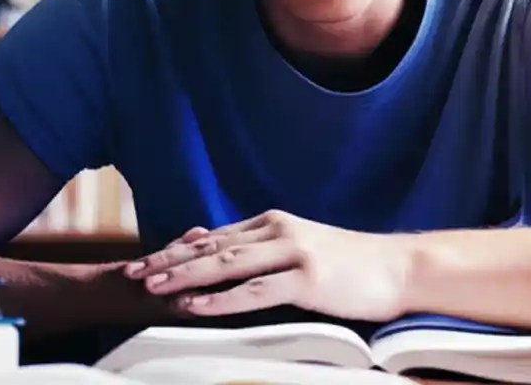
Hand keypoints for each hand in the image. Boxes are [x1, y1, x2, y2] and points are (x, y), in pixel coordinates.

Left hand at [122, 210, 412, 321]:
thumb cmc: (350, 265)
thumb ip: (261, 249)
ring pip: (226, 264)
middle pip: (210, 246)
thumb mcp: (301, 248)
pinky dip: (221, 299)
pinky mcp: (307, 279)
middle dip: (168, 261)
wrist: (398, 268)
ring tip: (153, 287)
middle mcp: (277, 231)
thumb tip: (218, 253)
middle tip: (132, 274)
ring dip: (185, 277)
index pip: (212, 237)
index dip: (174, 250)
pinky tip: (196, 307)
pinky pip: (255, 290)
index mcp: (272, 223)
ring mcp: (292, 253)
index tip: (143, 262)